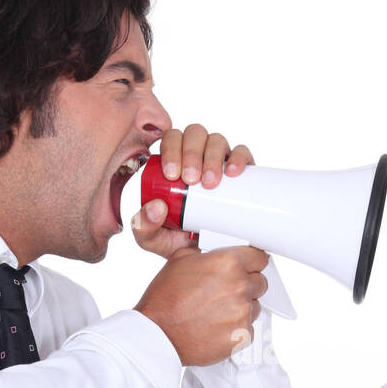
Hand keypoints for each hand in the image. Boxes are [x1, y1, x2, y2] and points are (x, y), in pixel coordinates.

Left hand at [130, 123, 253, 258]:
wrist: (211, 253)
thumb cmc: (179, 240)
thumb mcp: (154, 239)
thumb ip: (143, 227)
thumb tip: (156, 206)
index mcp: (174, 161)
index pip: (170, 139)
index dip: (170, 149)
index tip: (171, 174)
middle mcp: (197, 155)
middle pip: (193, 134)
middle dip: (190, 153)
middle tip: (191, 179)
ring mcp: (220, 160)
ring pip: (217, 140)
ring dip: (212, 156)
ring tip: (210, 182)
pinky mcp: (243, 171)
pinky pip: (242, 152)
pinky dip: (238, 157)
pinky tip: (233, 172)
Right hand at [134, 243, 269, 365]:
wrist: (157, 334)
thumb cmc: (165, 299)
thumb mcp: (180, 259)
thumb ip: (208, 252)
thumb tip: (220, 251)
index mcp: (228, 262)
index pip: (260, 258)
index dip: (251, 263)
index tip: (247, 268)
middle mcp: (240, 286)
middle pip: (260, 283)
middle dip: (246, 285)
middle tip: (224, 292)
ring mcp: (242, 312)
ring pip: (255, 306)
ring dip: (241, 308)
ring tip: (216, 311)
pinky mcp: (242, 335)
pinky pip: (248, 328)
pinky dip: (236, 328)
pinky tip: (216, 326)